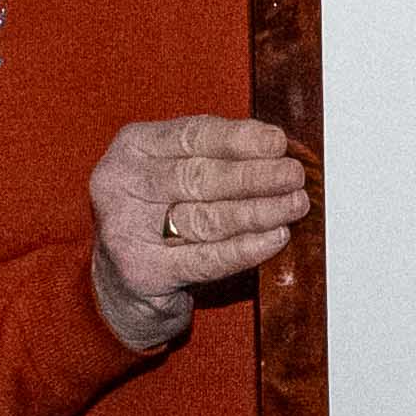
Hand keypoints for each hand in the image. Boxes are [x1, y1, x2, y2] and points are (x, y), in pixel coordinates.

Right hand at [89, 114, 312, 349]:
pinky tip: (275, 238)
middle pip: (199, 177)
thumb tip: (276, 146)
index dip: (239, 139)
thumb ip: (217, 154)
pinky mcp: (142, 271)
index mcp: (133, 147)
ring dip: (258, 212)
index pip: (192, 135)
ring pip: (206, 218)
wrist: (123, 279)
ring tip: (294, 205)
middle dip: (255, 176)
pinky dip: (245, 249)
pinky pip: (205, 259)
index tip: (277, 142)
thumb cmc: (161, 212)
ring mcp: (126, 229)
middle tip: (294, 176)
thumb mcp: (177, 170)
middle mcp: (121, 184)